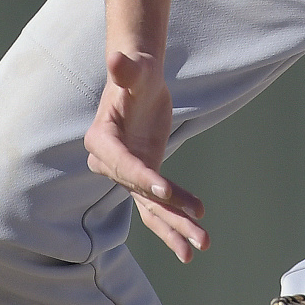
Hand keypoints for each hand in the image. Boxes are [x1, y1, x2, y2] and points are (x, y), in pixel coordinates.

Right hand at [84, 50, 208, 261]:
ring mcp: (128, 174)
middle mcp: (110, 163)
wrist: (138, 81)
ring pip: (151, 208)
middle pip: (141, 191)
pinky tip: (195, 240)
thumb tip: (116, 58)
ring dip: (177, 227)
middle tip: (197, 226)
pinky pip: (158, 207)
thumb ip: (126, 71)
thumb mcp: (135, 73)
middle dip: (169, 211)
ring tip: (202, 246)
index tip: (165, 190)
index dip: (144, 178)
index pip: (124, 164)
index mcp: (102, 140)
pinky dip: (176, 222)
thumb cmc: (135, 74)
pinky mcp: (144, 179)